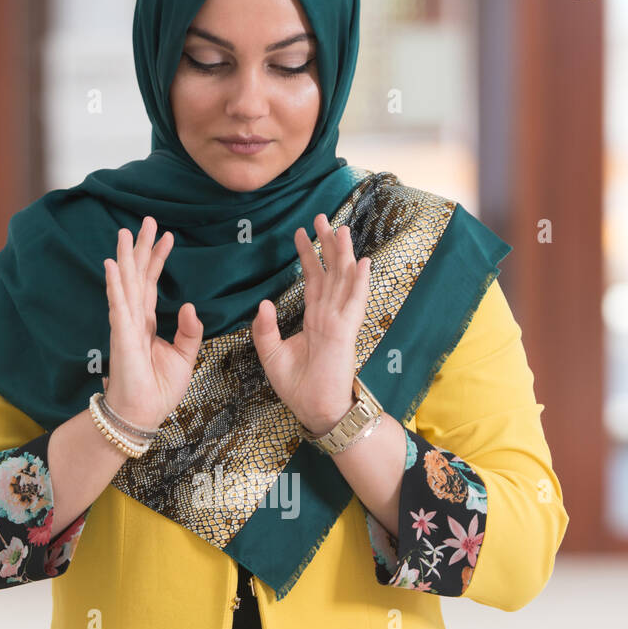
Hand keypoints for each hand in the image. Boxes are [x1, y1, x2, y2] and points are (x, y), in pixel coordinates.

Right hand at [102, 217, 203, 431]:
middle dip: (142, 248)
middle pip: (137, 276)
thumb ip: (189, 331)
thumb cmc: (159, 390)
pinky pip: (118, 306)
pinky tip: (111, 265)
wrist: (143, 415)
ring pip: (125, 284)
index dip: (159, 259)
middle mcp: (133, 320)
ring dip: (125, 258)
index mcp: (147, 324)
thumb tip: (190, 306)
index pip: (152, 284)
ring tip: (125, 232)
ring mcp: (124, 327)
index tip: (168, 236)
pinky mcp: (121, 337)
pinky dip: (114, 285)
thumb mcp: (184, 357)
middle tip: (147, 220)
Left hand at [251, 213, 371, 435]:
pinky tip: (364, 261)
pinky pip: (353, 303)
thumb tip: (263, 303)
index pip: (313, 281)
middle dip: (326, 246)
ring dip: (343, 255)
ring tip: (341, 228)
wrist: (316, 411)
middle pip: (330, 273)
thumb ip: (264, 331)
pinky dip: (359, 282)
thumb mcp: (271, 356)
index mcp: (315, 320)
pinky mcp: (345, 334)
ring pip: (343, 281)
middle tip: (321, 217)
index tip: (301, 233)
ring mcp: (339, 323)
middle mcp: (329, 317)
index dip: (308, 257)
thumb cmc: (298, 388)